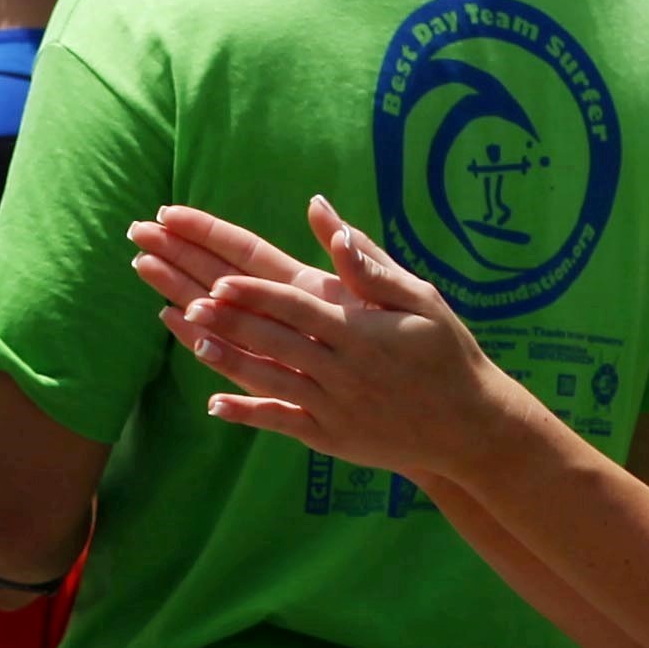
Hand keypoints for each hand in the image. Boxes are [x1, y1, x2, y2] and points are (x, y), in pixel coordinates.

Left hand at [127, 196, 527, 484]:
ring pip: (266, 378)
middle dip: (219, 312)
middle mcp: (338, 366)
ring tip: (183, 331)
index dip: (253, 291)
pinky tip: (213, 402)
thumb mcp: (418, 298)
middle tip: (177, 293)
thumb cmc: (445, 352)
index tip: (216, 279)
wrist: (471, 425)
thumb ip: (366, 262)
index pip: (293, 304)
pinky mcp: (329, 436)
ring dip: (222, 355)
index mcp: (357, 328)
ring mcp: (331, 404)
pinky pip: (281, 423)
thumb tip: (323, 211)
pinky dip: (247, 413)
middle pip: (267, 335)